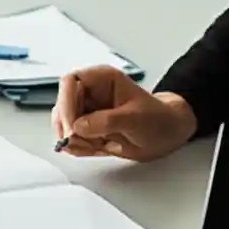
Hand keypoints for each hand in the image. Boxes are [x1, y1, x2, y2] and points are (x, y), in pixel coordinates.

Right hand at [51, 66, 197, 161]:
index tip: (72, 126)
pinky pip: (71, 138)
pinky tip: (98, 149)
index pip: (71, 82)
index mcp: (102, 79)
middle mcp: (91, 93)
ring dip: (75, 140)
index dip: (66, 102)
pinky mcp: (87, 129)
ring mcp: (87, 111)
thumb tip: (79, 127)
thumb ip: (107, 121)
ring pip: (64, 124)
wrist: (166, 135)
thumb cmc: (157, 119)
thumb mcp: (136, 119)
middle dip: (69, 127)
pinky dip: (79, 148)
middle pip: (62, 105)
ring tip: (98, 146)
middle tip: (82, 143)